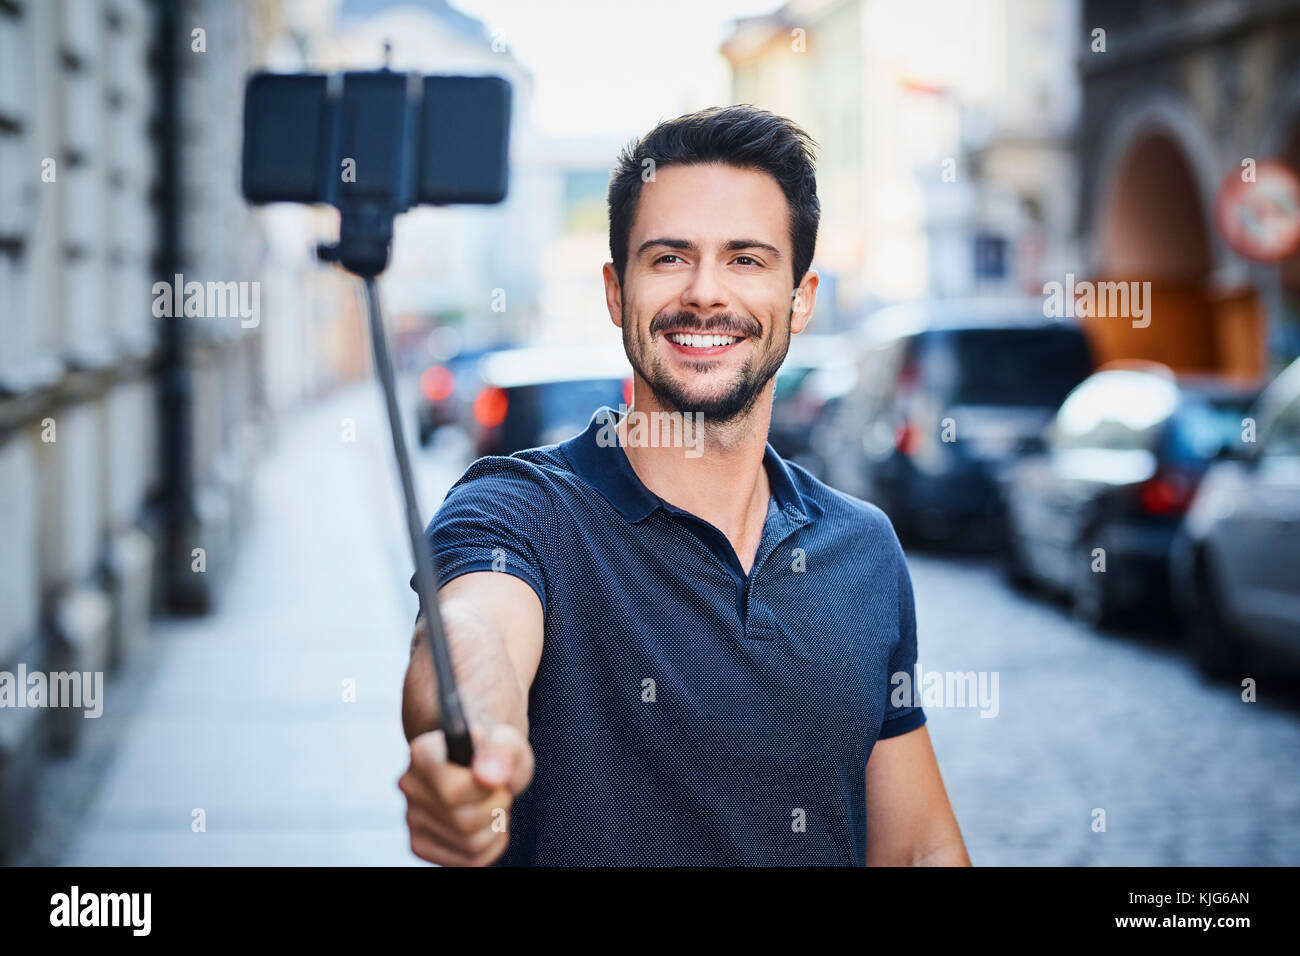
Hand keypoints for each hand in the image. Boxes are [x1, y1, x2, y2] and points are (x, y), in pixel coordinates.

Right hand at [399, 724, 533, 865]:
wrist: (484, 761)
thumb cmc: (493, 749)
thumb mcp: (506, 740)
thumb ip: (500, 752)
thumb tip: (489, 777)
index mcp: (423, 753)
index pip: (452, 792)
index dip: (485, 790)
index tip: (493, 774)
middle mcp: (409, 785)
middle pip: (464, 822)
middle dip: (496, 807)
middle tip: (497, 788)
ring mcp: (411, 818)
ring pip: (470, 845)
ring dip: (496, 825)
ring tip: (491, 801)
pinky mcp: (420, 844)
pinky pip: (469, 861)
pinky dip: (491, 845)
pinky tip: (487, 822)